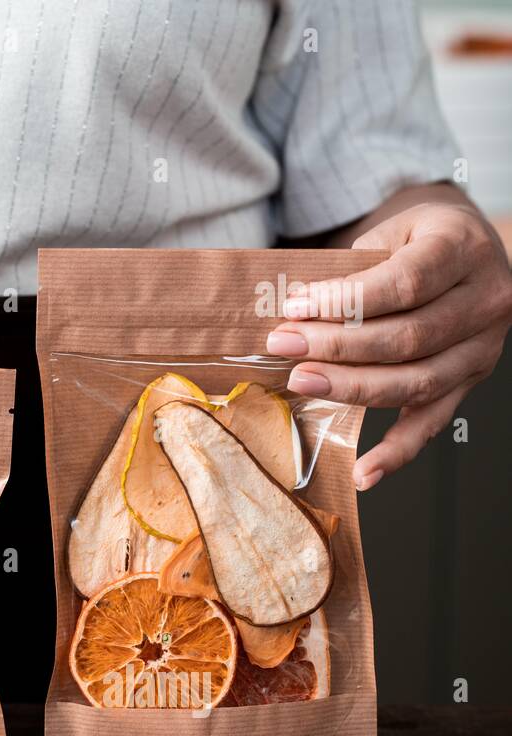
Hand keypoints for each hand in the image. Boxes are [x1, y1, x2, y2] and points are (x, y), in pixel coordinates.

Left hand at [267, 202, 511, 489]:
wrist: (468, 246)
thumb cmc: (418, 238)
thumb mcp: (390, 231)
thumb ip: (350, 267)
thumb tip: (290, 307)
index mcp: (462, 249)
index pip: (404, 284)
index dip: (346, 301)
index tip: (295, 307)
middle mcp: (484, 300)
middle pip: (408, 338)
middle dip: (338, 347)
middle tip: (284, 345)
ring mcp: (481, 347)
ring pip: (417, 381)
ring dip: (353, 388)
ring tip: (303, 382)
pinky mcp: (469, 381)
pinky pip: (433, 422)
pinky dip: (398, 452)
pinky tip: (364, 471)